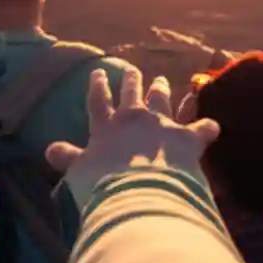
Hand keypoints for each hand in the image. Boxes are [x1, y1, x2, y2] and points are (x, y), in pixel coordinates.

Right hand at [46, 69, 220, 210]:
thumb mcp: (78, 172)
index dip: (98, 86)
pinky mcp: (187, 137)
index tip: (98, 73)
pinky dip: (207, 127)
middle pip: (131, 93)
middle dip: (131, 81)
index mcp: (106, 126)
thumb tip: (49, 150)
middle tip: (132, 70)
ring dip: (162, 90)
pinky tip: (213, 125)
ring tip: (162, 81)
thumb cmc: (103, 186)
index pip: (99, 101)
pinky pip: (201, 128)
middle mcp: (134, 118)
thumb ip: (67, 158)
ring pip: (162, 100)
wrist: (139, 193)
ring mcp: (162, 124)